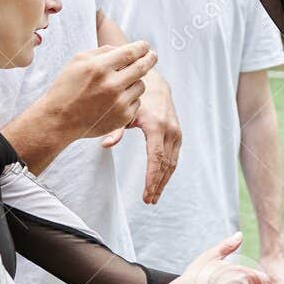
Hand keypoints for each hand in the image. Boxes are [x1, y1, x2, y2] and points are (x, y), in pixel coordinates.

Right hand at [42, 41, 155, 145]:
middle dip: (150, 59)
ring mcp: (119, 103)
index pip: (130, 52)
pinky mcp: (122, 117)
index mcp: (99, 68)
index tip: (145, 46)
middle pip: (142, 68)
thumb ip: (103, 51)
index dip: (141, 47)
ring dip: (136, 81)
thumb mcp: (79, 61)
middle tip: (153, 55)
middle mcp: (111, 85)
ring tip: (123, 82)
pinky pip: (137, 102)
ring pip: (141, 85)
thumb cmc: (67, 87)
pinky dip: (131, 98)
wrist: (59, 120)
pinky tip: (117, 98)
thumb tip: (123, 50)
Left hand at [124, 71, 180, 202]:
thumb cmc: (137, 97)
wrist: (155, 83)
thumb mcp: (125, 111)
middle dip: (157, 184)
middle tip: (148, 200)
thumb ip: (116, 129)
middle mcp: (170, 130)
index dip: (151, 178)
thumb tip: (106, 145)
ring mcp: (176, 133)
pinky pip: (174, 157)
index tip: (147, 194)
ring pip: (172, 163)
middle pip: (166, 165)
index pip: (156, 159)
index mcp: (157, 126)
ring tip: (153, 196)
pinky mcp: (178, 134)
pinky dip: (168, 171)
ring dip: (164, 181)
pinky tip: (160, 181)